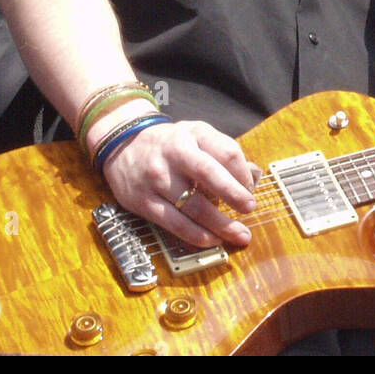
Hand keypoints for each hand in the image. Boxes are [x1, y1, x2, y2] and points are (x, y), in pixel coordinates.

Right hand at [101, 119, 260, 248]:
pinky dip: (196, 235)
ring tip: (238, 234)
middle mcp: (174, 154)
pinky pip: (174, 223)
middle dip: (234, 195)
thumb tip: (250, 180)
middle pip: (210, 174)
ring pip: (193, 206)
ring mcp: (157, 179)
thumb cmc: (170, 143)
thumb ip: (222, 151)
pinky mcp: (143, 201)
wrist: (123, 143)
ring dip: (220, 224)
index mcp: (193, 135)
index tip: (250, 189)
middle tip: (250, 208)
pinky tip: (212, 240)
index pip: (226, 152)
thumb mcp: (196, 133)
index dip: (243, 173)